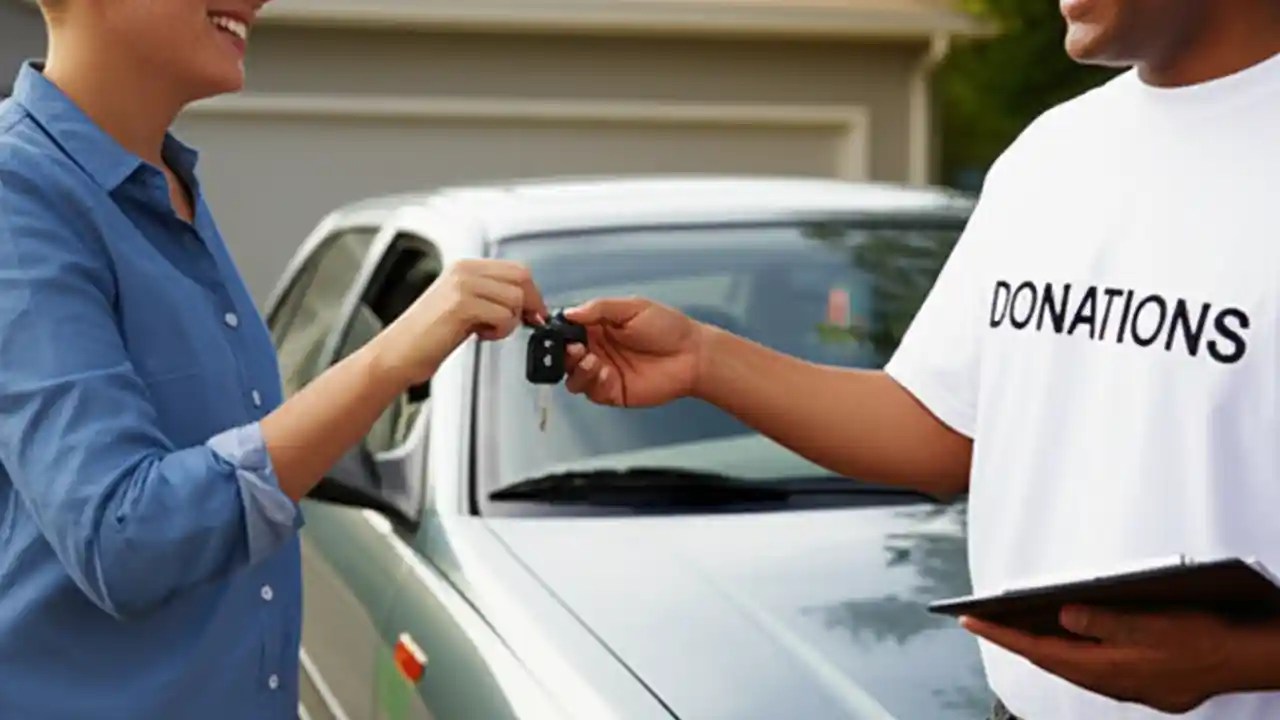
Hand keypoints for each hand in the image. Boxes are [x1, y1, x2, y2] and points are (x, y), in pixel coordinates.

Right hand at [380, 259, 546, 386]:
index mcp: (465, 267)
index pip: (515, 269)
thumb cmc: (427, 336)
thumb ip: (490, 297)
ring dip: (510, 321)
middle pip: (521, 277)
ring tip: (487, 331)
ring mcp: (463, 286)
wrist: (397, 354)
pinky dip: (499, 331)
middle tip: (523, 323)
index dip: (532, 293)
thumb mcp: (462, 306)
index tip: (534, 313)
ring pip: (515, 297)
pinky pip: (503, 315)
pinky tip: (479, 336)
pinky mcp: (461, 306)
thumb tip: (526, 303)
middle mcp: (464, 271)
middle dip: (529, 304)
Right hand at [561, 297, 707, 407]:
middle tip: (576, 349)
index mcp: (598, 327)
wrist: (692, 356)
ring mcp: (603, 373)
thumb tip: (569, 312)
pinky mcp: (612, 392)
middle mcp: (596, 350)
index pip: (567, 330)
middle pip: (565, 357)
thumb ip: (599, 308)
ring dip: (576, 370)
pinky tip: (606, 374)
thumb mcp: (632, 308)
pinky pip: (591, 392)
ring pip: (573, 377)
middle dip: (564, 354)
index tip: (556, 332)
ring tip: (591, 361)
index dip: (558, 332)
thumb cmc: (666, 327)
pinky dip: (593, 384)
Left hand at [962, 606, 1266, 712]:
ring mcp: (1121, 685)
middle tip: (981, 619)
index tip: (967, 618)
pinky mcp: (1135, 683)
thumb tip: (1063, 614)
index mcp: (1101, 665)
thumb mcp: (1150, 624)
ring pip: (1068, 664)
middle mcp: (1105, 680)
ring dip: (1040, 646)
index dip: (999, 632)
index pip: (1036, 648)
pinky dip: (1070, 652)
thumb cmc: (1199, 640)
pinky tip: (1067, 639)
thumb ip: (1104, 621)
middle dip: (1012, 638)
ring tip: (1013, 626)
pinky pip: (1089, 667)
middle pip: (1046, 657)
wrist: (1239, 661)